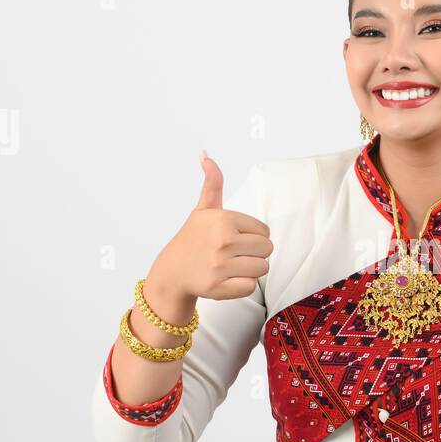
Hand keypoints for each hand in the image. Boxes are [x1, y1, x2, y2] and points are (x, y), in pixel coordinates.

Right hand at [151, 151, 272, 301]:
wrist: (172, 272)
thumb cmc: (193, 239)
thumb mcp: (203, 209)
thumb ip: (212, 184)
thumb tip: (206, 155)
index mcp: (223, 219)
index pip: (264, 232)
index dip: (252, 237)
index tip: (233, 239)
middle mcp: (222, 241)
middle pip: (268, 250)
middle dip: (254, 253)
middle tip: (233, 254)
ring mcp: (219, 265)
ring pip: (262, 268)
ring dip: (250, 270)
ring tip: (230, 266)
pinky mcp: (218, 287)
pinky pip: (250, 286)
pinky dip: (242, 285)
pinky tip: (226, 279)